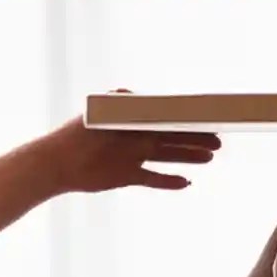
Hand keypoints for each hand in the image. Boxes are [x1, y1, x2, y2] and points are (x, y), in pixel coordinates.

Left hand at [39, 95, 221, 193]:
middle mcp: (136, 136)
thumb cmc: (77, 134)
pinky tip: (187, 182)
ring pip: (167, 157)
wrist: (57, 163)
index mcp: (133, 120)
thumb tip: (134, 94)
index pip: (166, 118)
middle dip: (195, 139)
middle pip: (172, 138)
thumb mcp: (101, 116)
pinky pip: (152, 179)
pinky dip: (169, 181)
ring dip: (188, 157)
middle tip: (219, 142)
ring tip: (210, 158)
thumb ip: (119, 106)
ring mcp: (133, 157)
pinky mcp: (126, 175)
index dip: (187, 120)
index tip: (208, 119)